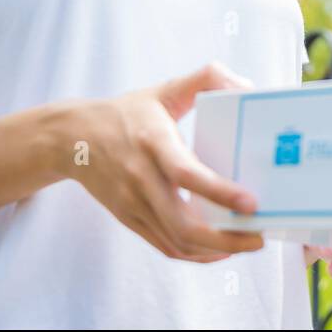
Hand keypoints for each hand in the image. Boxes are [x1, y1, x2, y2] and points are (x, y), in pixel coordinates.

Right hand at [57, 62, 265, 262]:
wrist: (71, 138)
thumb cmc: (126, 113)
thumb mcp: (164, 89)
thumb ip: (206, 77)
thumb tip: (245, 85)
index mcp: (152, 141)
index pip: (186, 173)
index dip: (219, 192)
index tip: (251, 202)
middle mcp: (140, 177)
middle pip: (182, 223)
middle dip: (227, 237)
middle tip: (260, 235)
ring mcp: (133, 204)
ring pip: (177, 241)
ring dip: (216, 249)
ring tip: (249, 242)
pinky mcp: (130, 220)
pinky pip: (166, 246)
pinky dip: (196, 254)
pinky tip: (220, 248)